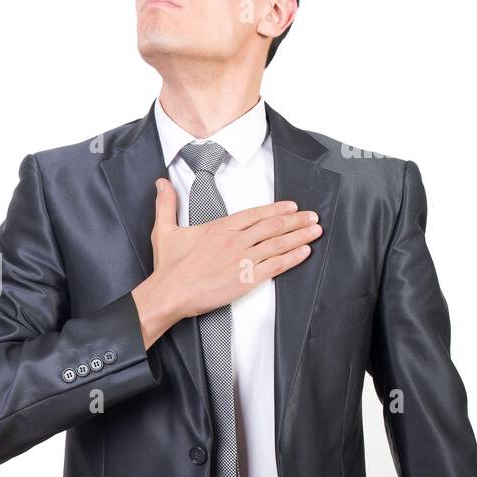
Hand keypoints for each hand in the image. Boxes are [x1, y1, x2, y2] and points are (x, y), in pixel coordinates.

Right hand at [131, 177, 322, 347]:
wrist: (170, 293)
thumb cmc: (168, 266)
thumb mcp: (164, 230)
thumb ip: (166, 204)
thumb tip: (161, 183)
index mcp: (220, 228)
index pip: (254, 214)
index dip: (275, 209)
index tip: (291, 206)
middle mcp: (235, 241)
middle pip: (272, 226)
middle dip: (295, 220)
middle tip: (312, 216)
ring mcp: (243, 260)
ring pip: (278, 244)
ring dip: (299, 235)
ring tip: (315, 230)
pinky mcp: (247, 279)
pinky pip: (276, 266)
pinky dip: (293, 258)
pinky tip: (305, 252)